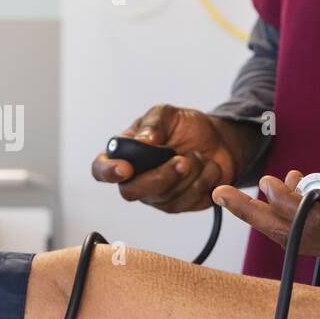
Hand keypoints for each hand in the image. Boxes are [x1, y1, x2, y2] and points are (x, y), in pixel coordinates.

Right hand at [91, 104, 261, 212]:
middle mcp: (136, 178)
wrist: (218, 140)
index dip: (107, 171)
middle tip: (182, 159)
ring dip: (189, 174)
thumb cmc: (186, 127)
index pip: (101, 169)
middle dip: (160, 176)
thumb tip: (144, 140)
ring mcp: (156, 195)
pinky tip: (208, 168)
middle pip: (131, 191)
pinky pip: (187, 202)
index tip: (125, 168)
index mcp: (125, 153)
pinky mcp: (179, 204)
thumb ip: (154, 123)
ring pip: (164, 197)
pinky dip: (204, 181)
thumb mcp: (169, 114)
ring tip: (199, 155)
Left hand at [211, 125, 319, 264]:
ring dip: (267, 218)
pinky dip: (289, 218)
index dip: (287, 204)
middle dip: (256, 216)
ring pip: (299, 242)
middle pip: (297, 237)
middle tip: (221, 193)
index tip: (267, 181)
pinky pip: (310, 239)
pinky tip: (288, 187)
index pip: (318, 219)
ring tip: (252, 188)